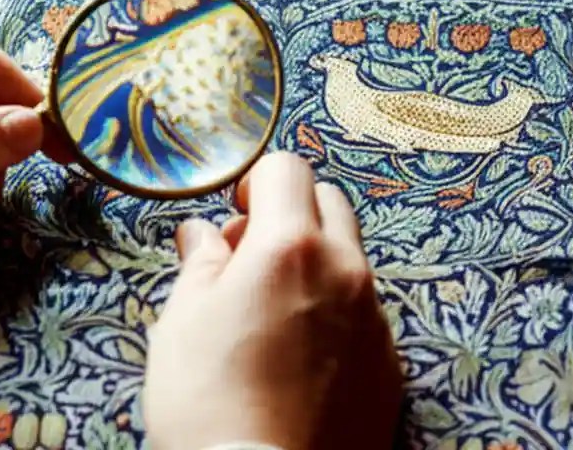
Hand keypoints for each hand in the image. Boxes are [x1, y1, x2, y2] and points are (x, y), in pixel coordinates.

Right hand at [143, 153, 402, 449]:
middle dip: (292, 214)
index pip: (287, 168)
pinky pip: (366, 313)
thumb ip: (200, 263)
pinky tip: (300, 356)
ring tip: (272, 316)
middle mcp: (345, 271)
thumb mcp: (182, 322)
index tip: (237, 216)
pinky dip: (336, 313)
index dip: (256, 183)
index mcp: (291, 246)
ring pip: (351, 259)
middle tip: (250, 260)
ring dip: (316, 264)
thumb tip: (203, 235)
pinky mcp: (390, 365)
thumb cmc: (209, 404)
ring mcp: (375, 320)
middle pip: (330, 203)